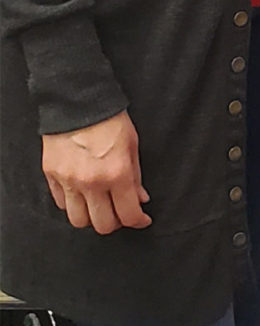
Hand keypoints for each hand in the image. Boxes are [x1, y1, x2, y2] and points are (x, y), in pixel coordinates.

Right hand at [42, 111, 150, 233]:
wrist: (77, 100)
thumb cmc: (109, 118)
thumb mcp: (132, 144)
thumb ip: (136, 176)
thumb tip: (140, 199)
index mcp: (117, 173)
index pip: (128, 215)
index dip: (138, 221)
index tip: (142, 218)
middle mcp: (91, 182)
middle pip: (102, 225)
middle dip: (115, 223)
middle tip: (120, 212)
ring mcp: (69, 181)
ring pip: (78, 221)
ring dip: (91, 218)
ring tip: (99, 206)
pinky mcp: (52, 176)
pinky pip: (62, 204)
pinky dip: (73, 205)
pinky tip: (82, 195)